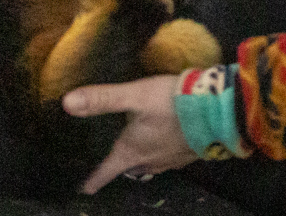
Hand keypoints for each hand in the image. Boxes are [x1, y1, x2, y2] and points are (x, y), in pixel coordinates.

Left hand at [62, 74, 196, 193]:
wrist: (218, 110)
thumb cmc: (171, 103)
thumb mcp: (133, 96)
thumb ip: (102, 99)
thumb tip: (67, 103)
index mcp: (134, 150)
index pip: (108, 169)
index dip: (95, 179)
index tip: (84, 189)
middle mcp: (152, 159)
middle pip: (130, 168)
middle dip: (118, 168)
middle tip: (108, 166)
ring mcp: (173, 159)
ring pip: (150, 165)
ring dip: (139, 162)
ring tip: (133, 156)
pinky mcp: (190, 152)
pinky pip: (168, 159)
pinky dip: (159, 154)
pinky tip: (162, 143)